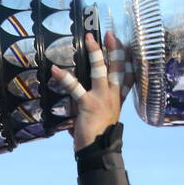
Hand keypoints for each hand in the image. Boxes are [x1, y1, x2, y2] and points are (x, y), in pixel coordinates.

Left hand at [51, 31, 126, 151]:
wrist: (98, 151)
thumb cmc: (97, 137)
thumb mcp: (99, 119)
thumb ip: (90, 109)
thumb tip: (76, 110)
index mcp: (117, 99)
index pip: (127, 76)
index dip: (128, 59)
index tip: (127, 44)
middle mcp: (113, 96)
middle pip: (118, 68)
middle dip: (115, 49)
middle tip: (110, 33)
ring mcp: (102, 99)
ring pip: (101, 71)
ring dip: (95, 53)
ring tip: (90, 38)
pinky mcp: (89, 104)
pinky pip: (75, 88)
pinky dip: (65, 78)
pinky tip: (55, 70)